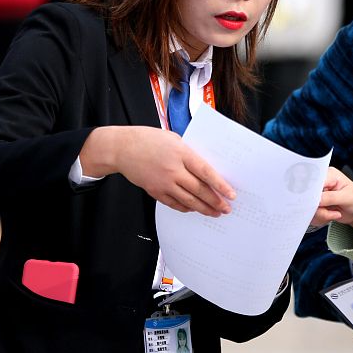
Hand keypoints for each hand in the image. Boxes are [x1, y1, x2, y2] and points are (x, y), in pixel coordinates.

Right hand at [81, 126, 235, 215]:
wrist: (121, 148)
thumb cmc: (148, 139)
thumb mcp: (173, 139)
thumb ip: (189, 153)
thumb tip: (205, 168)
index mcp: (181, 154)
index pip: (206, 172)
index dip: (220, 185)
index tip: (232, 194)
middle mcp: (173, 170)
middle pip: (199, 190)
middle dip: (215, 201)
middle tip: (227, 209)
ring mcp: (163, 183)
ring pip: (188, 201)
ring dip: (204, 208)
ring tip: (215, 213)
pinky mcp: (154, 191)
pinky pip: (174, 204)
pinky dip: (186, 208)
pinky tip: (194, 209)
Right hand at [312, 166, 352, 230]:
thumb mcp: (347, 197)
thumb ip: (330, 197)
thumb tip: (315, 200)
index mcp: (329, 175)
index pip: (313, 181)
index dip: (311, 192)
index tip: (316, 203)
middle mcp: (321, 183)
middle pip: (308, 196)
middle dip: (318, 208)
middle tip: (332, 212)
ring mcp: (317, 195)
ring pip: (308, 207)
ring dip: (321, 214)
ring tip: (335, 213)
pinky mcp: (316, 205)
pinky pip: (311, 214)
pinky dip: (321, 218)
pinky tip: (333, 215)